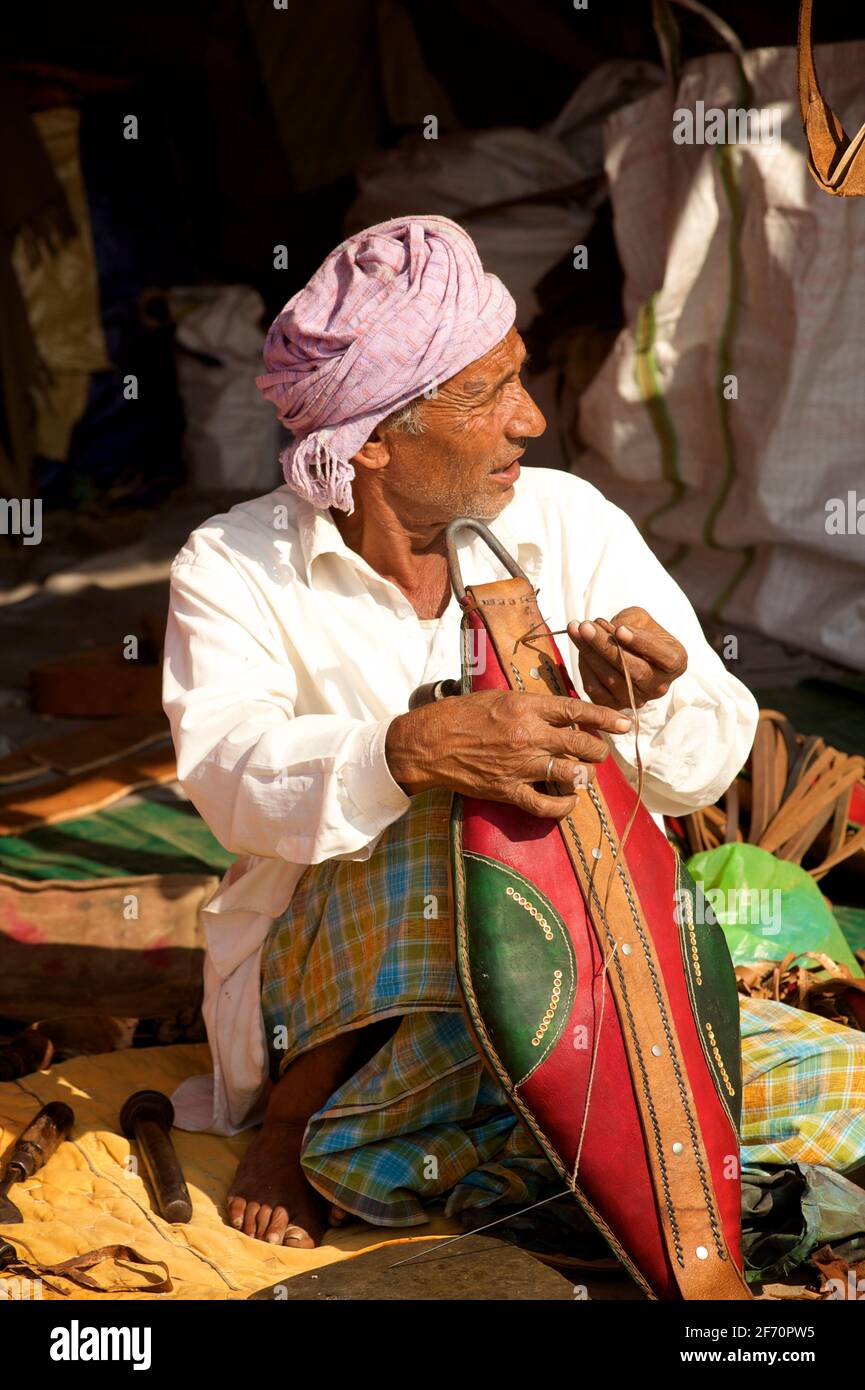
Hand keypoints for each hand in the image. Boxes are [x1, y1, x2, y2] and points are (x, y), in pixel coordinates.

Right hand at [385, 690, 631, 819]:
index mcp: (525, 707)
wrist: (429, 742)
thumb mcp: (498, 697)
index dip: (605, 717)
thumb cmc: (461, 715)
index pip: (576, 710)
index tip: (625, 724)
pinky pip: (546, 805)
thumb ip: (531, 705)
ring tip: (585, 774)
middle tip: (600, 751)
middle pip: (580, 743)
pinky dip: (562, 806)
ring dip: (585, 775)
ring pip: (571, 773)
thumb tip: (561, 711)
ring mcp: (519, 765)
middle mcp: (528, 735)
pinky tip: (568, 801)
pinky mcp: (508, 790)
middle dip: (598, 749)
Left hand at [567, 607, 686, 711]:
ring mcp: (639, 699)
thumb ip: (629, 622)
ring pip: (612, 680)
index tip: (620, 629)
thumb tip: (606, 631)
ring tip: (576, 630)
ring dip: (590, 653)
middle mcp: (660, 686)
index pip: (663, 657)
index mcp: (676, 662)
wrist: (632, 651)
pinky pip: (597, 691)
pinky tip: (579, 648)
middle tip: (586, 626)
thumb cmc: (640, 631)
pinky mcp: (617, 706)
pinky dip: (585, 668)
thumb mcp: (641, 619)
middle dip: (606, 646)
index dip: (641, 643)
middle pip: (634, 670)